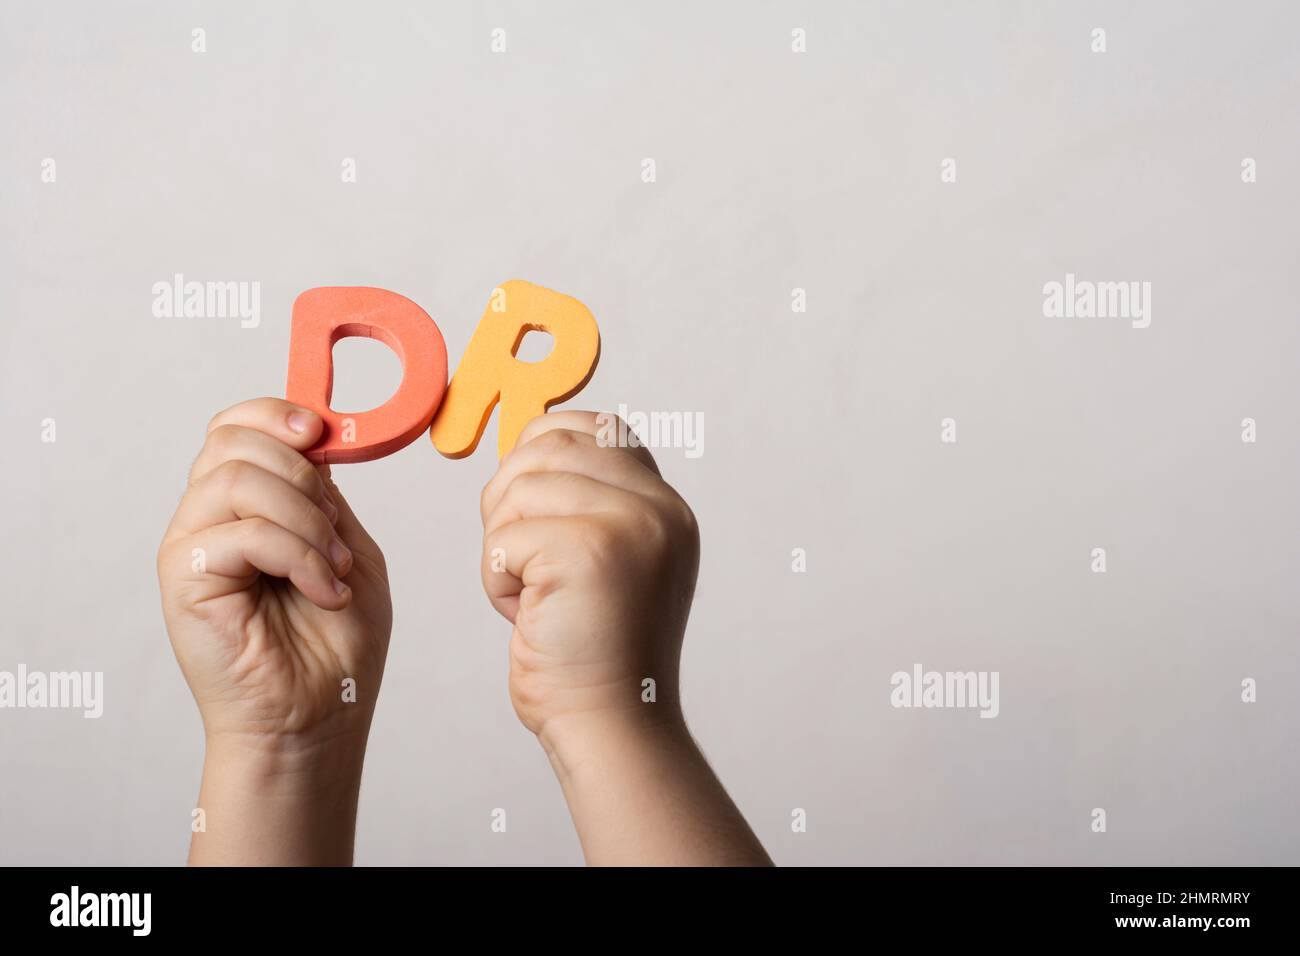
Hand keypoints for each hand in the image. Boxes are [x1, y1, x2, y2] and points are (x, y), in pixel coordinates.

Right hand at [157, 398, 391, 863]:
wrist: (319, 715)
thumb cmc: (335, 644)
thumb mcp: (350, 547)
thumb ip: (326, 495)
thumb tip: (311, 437)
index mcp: (247, 505)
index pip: (236, 428)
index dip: (274, 415)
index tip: (320, 434)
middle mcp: (209, 519)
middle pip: (232, 442)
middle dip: (301, 474)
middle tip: (336, 530)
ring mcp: (192, 546)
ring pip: (235, 479)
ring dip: (305, 519)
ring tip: (335, 568)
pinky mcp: (184, 580)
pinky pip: (241, 532)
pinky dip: (298, 555)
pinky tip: (324, 591)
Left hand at [480, 411, 768, 864]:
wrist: (611, 723)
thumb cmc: (593, 651)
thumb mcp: (612, 559)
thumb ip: (590, 501)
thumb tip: (530, 446)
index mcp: (666, 506)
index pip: (597, 427)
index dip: (543, 449)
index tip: (528, 505)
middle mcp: (659, 507)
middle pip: (549, 447)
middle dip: (511, 497)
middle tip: (522, 559)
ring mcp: (630, 525)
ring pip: (520, 489)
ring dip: (503, 544)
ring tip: (533, 593)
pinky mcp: (591, 551)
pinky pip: (504, 538)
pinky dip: (496, 580)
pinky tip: (528, 614)